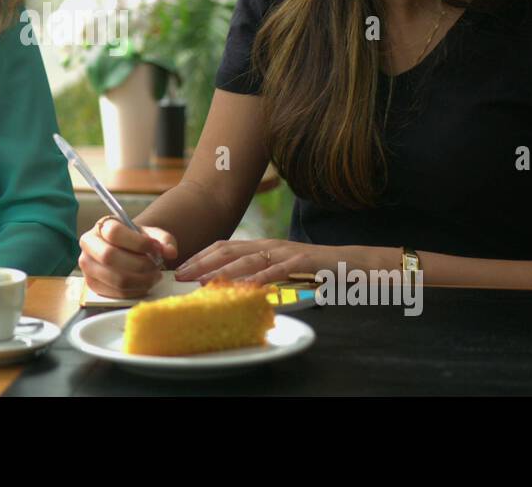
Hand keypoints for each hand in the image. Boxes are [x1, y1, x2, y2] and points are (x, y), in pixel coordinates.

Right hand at [79, 216, 178, 298]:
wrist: (127, 252)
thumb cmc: (138, 242)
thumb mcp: (152, 235)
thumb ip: (164, 240)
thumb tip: (170, 252)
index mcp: (102, 226)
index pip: (114, 233)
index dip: (138, 243)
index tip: (156, 248)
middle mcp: (89, 244)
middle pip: (110, 257)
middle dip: (139, 264)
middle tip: (156, 266)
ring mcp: (87, 266)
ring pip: (115, 278)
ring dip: (141, 280)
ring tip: (154, 276)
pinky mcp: (92, 285)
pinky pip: (116, 293)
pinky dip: (136, 291)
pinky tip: (145, 284)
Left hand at [174, 239, 369, 284]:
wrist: (351, 263)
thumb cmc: (314, 270)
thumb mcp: (281, 270)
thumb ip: (260, 274)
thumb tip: (233, 288)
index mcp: (263, 245)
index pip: (225, 246)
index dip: (201, 255)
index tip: (181, 267)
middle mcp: (270, 244)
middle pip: (229, 250)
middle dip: (201, 262)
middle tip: (180, 275)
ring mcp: (286, 251)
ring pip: (248, 259)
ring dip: (222, 271)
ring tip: (202, 282)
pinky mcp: (302, 261)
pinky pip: (276, 270)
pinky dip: (258, 279)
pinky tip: (244, 287)